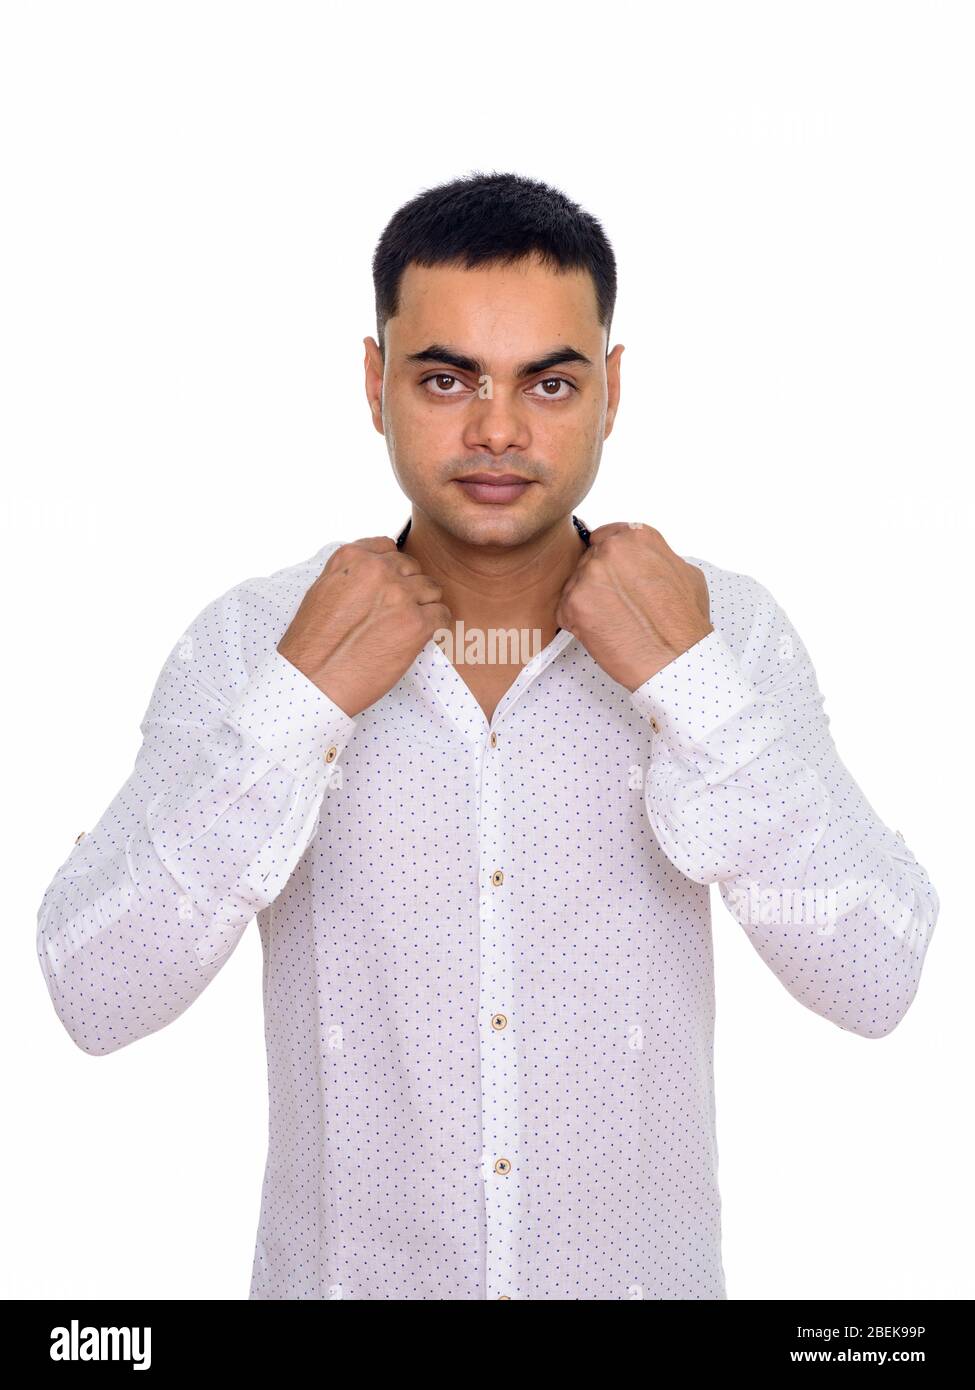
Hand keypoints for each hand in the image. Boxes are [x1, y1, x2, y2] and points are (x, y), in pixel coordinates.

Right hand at [278, 537, 451, 715]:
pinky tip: (417, 639)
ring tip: (405, 628)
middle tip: (395, 615)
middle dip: (408, 589)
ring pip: (432, 589)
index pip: (389, 548)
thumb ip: (349, 572)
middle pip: (413, 569)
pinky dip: (435, 627)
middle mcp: (379, 571)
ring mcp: (401, 596)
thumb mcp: (321, 590)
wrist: (313, 681)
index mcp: (353, 558)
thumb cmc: (312, 644)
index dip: (391, 571)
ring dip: (424, 607)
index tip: (387, 589)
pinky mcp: (417, 623)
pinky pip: (442, 615)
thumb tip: (375, 567)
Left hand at [554, 522, 712, 689]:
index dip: (608, 562)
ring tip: (615, 622)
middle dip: (598, 584)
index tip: (614, 577)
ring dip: (588, 604)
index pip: (604, 538)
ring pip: (575, 586)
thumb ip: (656, 557)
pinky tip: (603, 633)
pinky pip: (565, 610)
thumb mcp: (684, 571)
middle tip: (618, 607)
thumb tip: (645, 560)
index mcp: (636, 537)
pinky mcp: (573, 603)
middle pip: (588, 562)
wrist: (676, 659)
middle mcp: (610, 550)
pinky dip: (578, 624)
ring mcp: (589, 575)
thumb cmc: (684, 622)